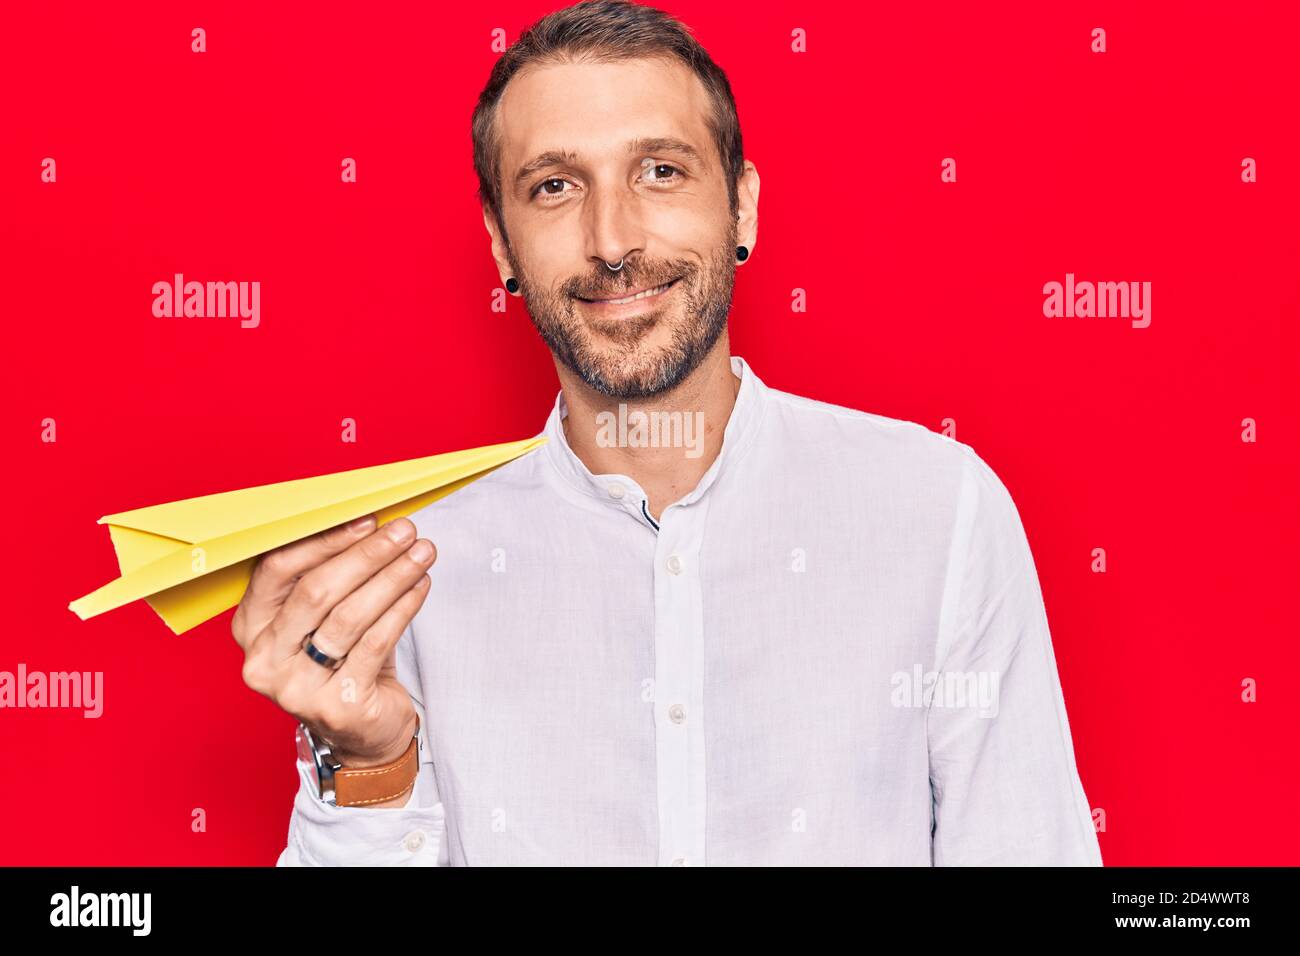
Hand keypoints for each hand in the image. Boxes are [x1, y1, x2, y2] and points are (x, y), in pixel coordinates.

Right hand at [232, 514, 435, 767]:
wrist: (363, 734)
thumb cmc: (344, 663)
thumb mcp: (324, 620)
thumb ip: (333, 576)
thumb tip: (373, 524)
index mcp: (251, 627)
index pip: (278, 570)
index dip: (325, 540)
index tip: (367, 519)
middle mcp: (264, 660)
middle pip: (316, 590)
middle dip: (367, 554)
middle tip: (404, 531)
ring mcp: (297, 688)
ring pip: (349, 616)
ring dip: (392, 577)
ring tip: (422, 553)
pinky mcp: (338, 706)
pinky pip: (375, 643)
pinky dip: (403, 608)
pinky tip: (420, 586)